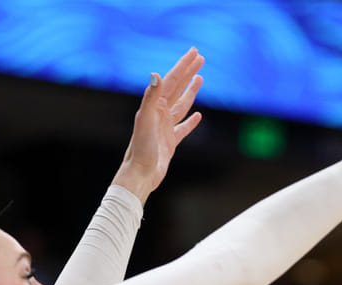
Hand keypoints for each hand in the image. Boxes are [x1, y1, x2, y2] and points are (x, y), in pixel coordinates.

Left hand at [113, 47, 204, 202]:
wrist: (140, 174)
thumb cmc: (141, 148)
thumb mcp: (146, 120)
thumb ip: (150, 97)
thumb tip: (156, 75)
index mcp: (154, 105)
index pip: (172, 80)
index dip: (184, 65)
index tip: (195, 52)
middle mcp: (159, 113)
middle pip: (177, 87)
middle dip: (188, 72)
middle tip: (200, 58)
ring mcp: (165, 127)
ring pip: (181, 104)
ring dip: (190, 91)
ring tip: (199, 78)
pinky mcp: (170, 142)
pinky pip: (183, 127)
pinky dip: (190, 121)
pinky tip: (197, 116)